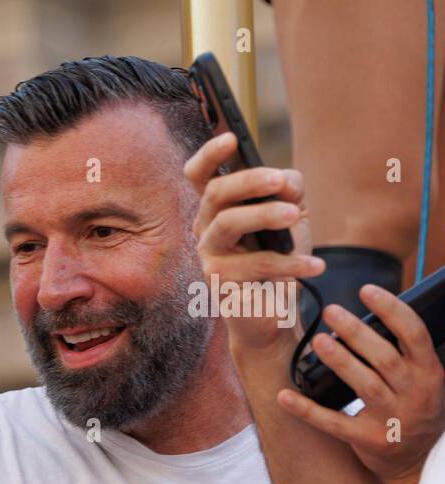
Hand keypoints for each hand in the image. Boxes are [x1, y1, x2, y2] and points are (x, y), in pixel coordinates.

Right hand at [184, 131, 324, 351]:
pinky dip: (292, 264)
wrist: (274, 311)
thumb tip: (284, 181)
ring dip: (265, 215)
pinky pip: (256, 264)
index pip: (199, 175)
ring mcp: (208, 257)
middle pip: (215, 193)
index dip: (209, 154)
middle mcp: (204, 229)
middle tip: (281, 180)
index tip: (232, 139)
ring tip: (296, 216)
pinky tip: (315, 266)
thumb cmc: (279, 258)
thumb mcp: (291, 215)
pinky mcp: (220, 284)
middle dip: (249, 181)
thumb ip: (288, 190)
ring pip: (227, 223)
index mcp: (217, 209)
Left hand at [276, 284, 444, 483]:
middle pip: (385, 358)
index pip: (414, 334)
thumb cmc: (412, 405)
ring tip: (317, 341)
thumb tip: (368, 314)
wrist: (416, 460)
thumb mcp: (422, 377)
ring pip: (365, 386)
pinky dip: (307, 409)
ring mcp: (393, 419)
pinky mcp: (369, 440)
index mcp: (430, 372)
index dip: (391, 309)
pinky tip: (284, 395)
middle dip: (357, 333)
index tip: (366, 290)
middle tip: (330, 311)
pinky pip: (334, 423)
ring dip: (340, 362)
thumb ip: (402, 352)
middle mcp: (416, 394)